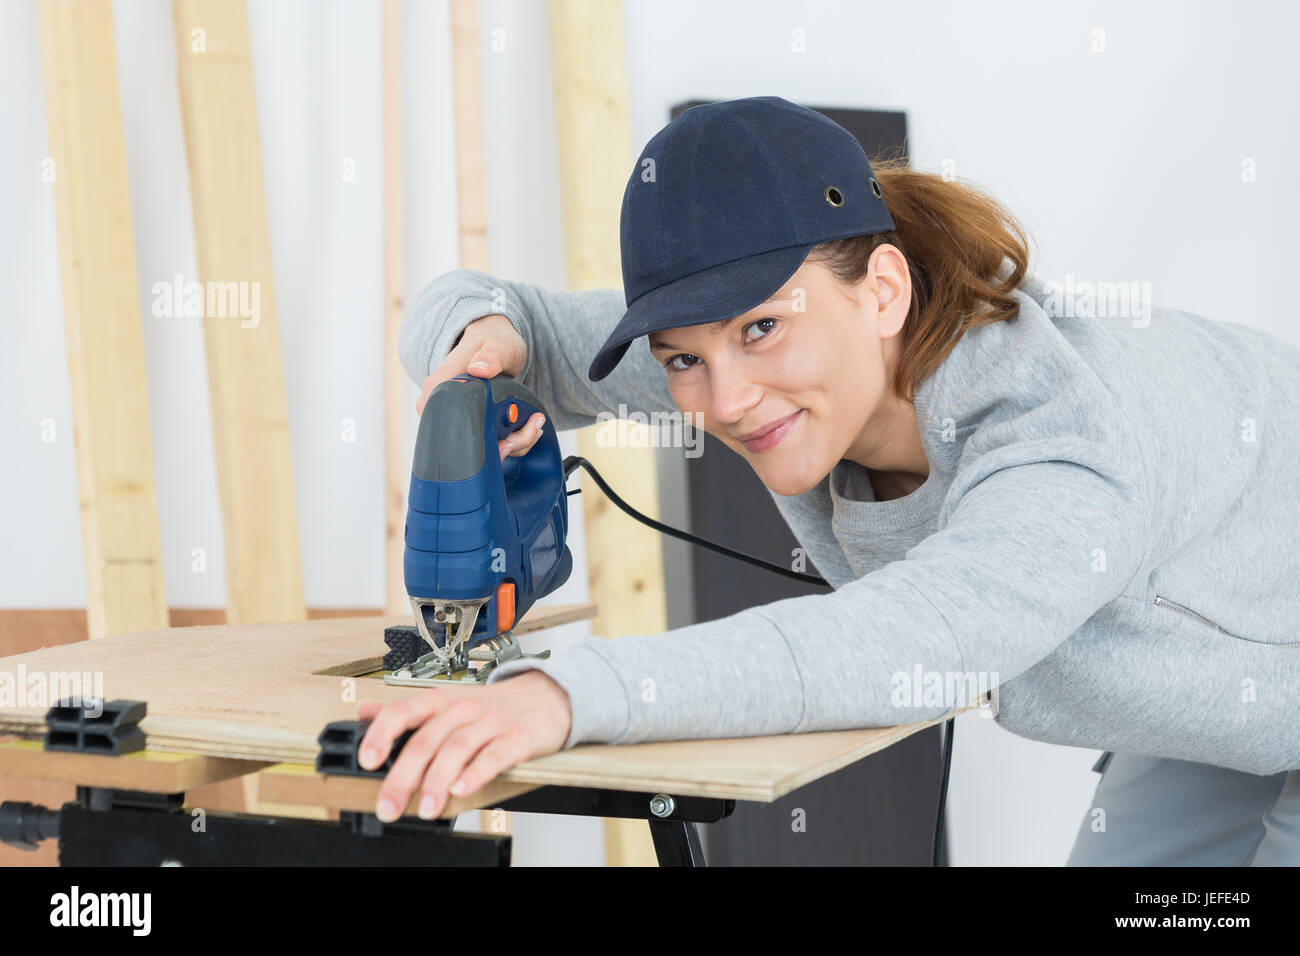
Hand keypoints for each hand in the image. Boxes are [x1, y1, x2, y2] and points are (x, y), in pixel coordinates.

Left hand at [357, 671, 572, 821]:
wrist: (544, 697)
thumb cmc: (490, 706)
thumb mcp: (446, 701)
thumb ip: (406, 711)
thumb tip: (363, 712)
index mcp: (440, 701)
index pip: (403, 711)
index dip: (382, 734)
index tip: (368, 760)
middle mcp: (462, 709)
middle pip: (427, 740)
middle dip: (403, 776)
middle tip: (389, 806)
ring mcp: (491, 722)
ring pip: (457, 749)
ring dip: (437, 781)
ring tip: (425, 809)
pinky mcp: (517, 738)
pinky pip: (494, 755)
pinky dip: (476, 772)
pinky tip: (462, 789)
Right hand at [416, 313, 543, 460]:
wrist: (494, 344)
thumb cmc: (492, 341)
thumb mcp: (499, 344)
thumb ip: (492, 355)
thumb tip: (478, 369)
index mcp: (440, 388)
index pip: (447, 428)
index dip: (479, 440)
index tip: (509, 435)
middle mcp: (441, 408)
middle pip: (467, 446)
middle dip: (505, 444)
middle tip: (532, 426)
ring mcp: (455, 419)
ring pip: (482, 449)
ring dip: (516, 443)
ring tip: (535, 423)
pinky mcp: (470, 426)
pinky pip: (490, 445)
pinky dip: (514, 441)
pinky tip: (528, 426)